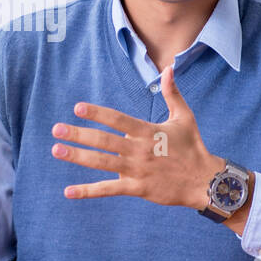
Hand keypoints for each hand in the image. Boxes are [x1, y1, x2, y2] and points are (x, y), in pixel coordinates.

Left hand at [51, 65, 223, 210]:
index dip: (98, 113)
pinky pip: (109, 189)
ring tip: (56, 150)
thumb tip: (168, 68)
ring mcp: (137, 170)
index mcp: (148, 131)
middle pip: (104, 141)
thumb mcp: (184, 117)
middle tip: (56, 129)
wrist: (204, 181)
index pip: (118, 120)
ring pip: (102, 162)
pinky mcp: (137, 188)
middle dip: (79, 134)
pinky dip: (88, 191)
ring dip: (77, 156)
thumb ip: (172, 93)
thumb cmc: (193, 147)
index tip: (77, 108)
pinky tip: (68, 192)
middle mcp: (139, 150)